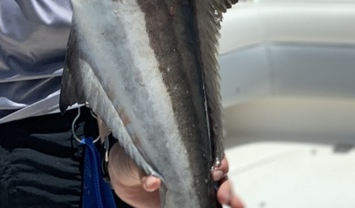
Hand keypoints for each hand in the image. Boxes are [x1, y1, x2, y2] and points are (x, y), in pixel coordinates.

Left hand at [106, 144, 244, 207]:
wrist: (120, 178)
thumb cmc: (130, 158)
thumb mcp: (134, 159)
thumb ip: (144, 168)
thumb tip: (153, 181)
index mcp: (184, 151)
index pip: (209, 153)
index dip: (217, 161)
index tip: (215, 171)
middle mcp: (193, 168)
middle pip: (220, 174)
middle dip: (226, 184)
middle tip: (222, 194)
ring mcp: (192, 186)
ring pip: (219, 191)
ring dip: (231, 198)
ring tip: (234, 205)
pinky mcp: (188, 201)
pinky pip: (208, 204)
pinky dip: (221, 207)